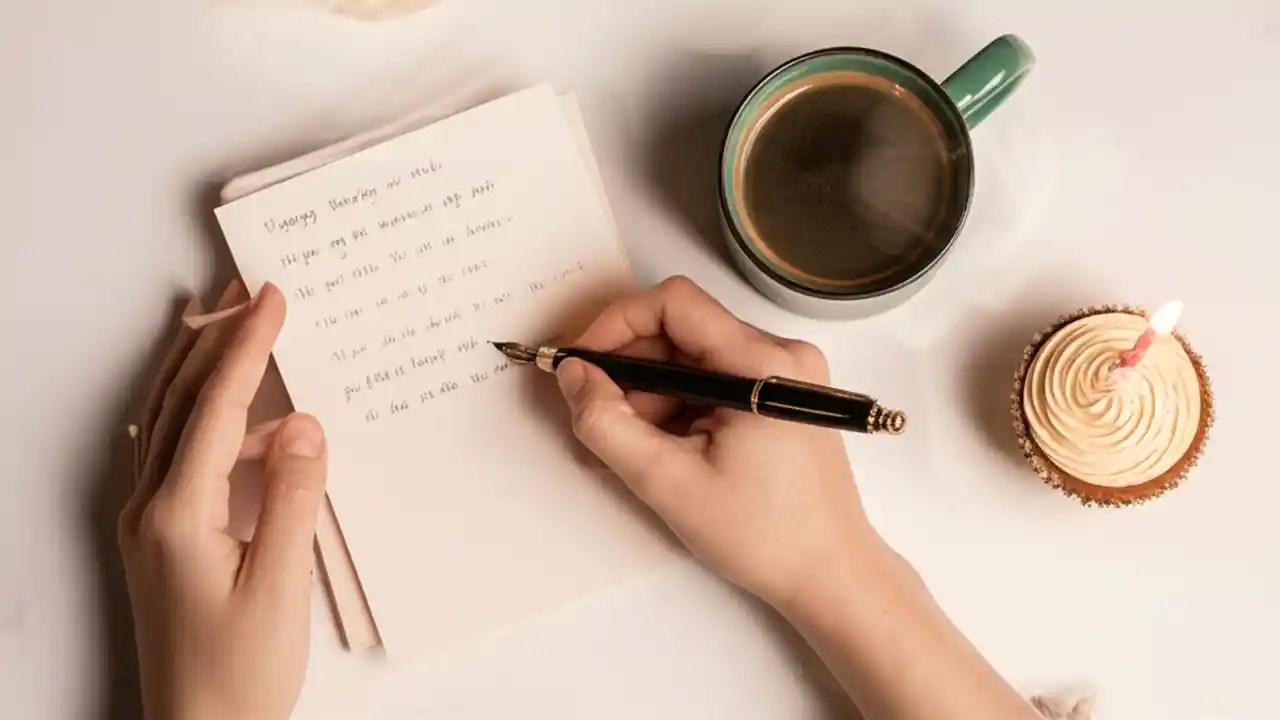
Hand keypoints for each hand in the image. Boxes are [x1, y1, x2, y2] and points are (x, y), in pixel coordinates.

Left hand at [119, 283, 324, 719]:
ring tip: (231, 328)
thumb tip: (302, 422)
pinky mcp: (160, 538)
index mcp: (177, 515)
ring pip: (165, 423)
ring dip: (196, 370)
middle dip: (208, 339)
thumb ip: (292, 496)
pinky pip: (173, 455)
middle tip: (241, 291)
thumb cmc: (240, 671)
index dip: (245, 348)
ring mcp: (149, 523)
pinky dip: (200, 417)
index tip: (270, 299)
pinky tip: (238, 418)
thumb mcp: (280, 584)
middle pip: (174, 401)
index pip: (213, 408)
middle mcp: (150, 509)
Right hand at [554, 276, 874, 606]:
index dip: (616, 324)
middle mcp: (783, 354)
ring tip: (639, 445)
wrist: (830, 574)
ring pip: (697, 355)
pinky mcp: (784, 395)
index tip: (584, 364)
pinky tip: (671, 448)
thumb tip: (573, 375)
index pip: (674, 302)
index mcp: (762, 363)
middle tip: (601, 413)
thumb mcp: (667, 482)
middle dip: (632, 365)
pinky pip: (718, 378)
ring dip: (655, 390)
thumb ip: (607, 423)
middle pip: (684, 327)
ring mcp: (787, 374)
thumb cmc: (764, 535)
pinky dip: (682, 403)